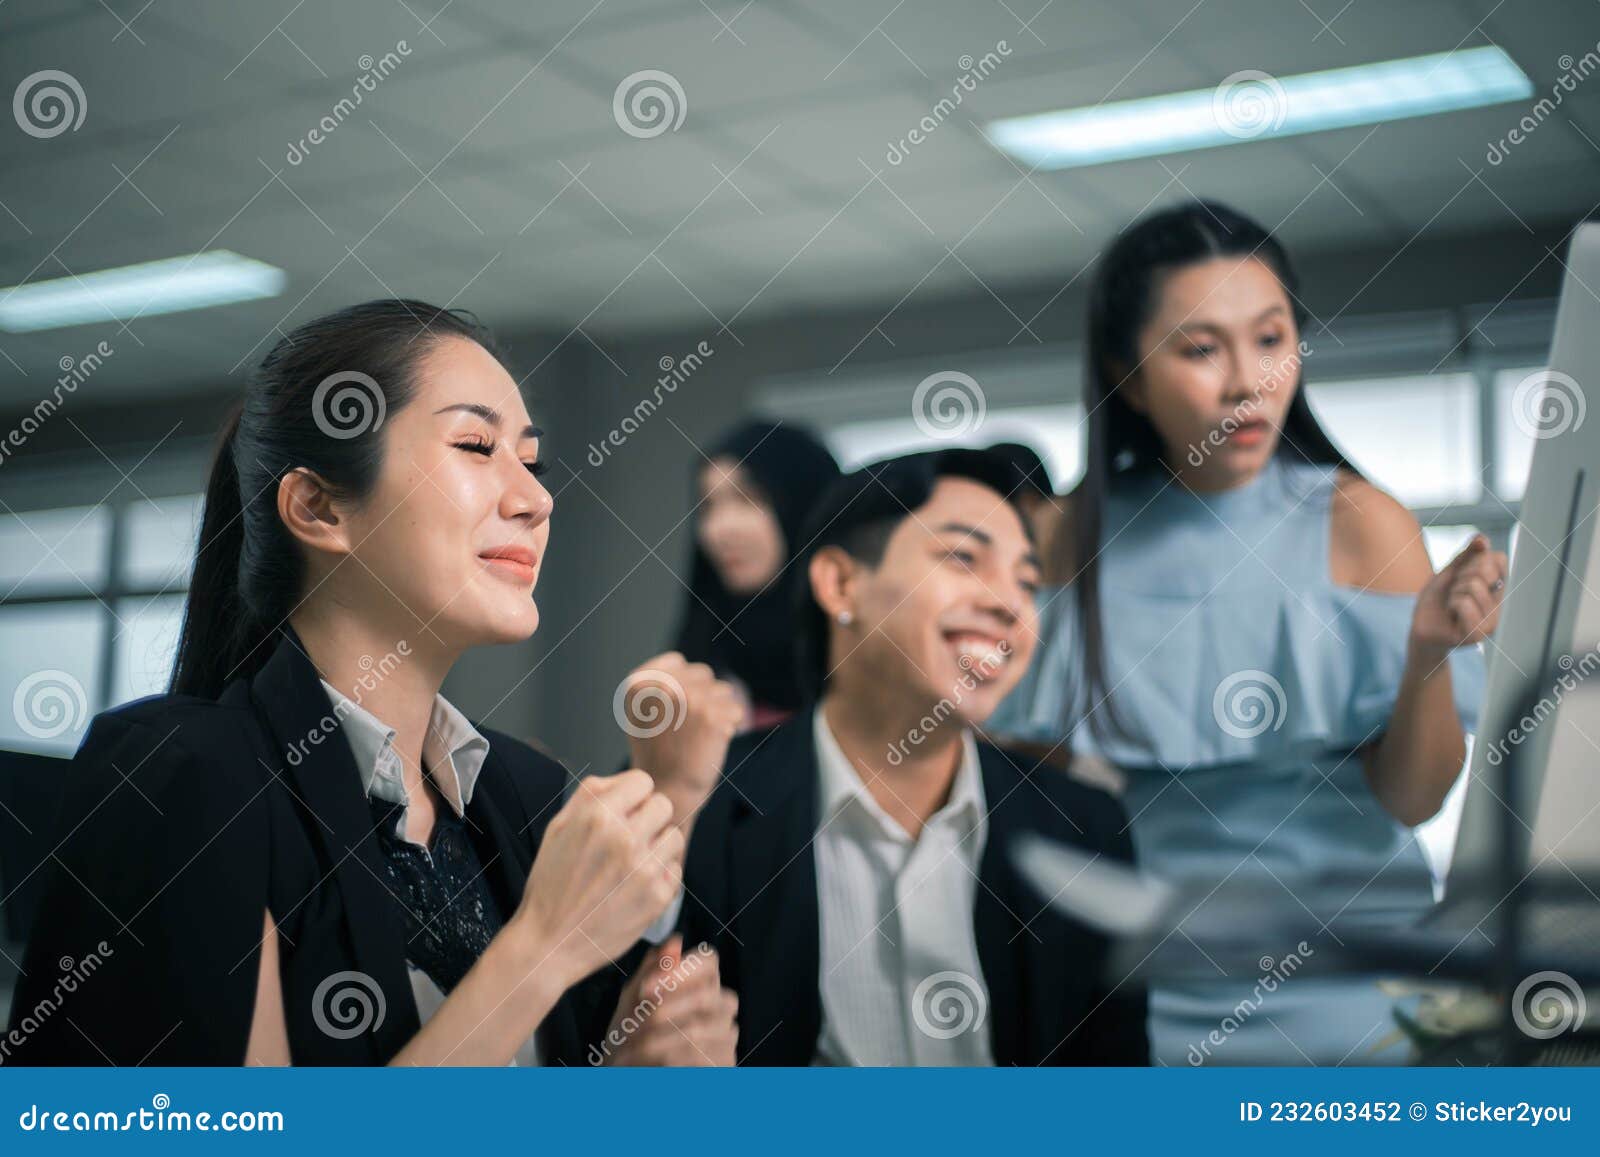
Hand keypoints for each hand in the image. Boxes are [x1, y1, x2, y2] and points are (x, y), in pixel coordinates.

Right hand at [510, 771, 683, 986]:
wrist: (549, 944)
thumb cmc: (552, 885)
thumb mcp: (558, 828)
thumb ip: (591, 795)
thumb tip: (622, 781)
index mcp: (597, 815)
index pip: (642, 782)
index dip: (634, 796)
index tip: (626, 812)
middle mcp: (624, 837)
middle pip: (663, 805)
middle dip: (649, 818)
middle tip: (632, 838)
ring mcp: (644, 867)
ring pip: (674, 837)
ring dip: (658, 846)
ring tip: (634, 863)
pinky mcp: (658, 896)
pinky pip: (675, 869)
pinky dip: (660, 876)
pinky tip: (636, 886)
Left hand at [599, 935, 737, 1066]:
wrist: (626, 1084)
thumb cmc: (629, 1037)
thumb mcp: (631, 1001)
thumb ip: (651, 969)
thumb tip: (675, 939)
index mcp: (701, 982)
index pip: (709, 961)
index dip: (679, 971)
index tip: (644, 989)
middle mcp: (720, 1007)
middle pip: (708, 995)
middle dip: (666, 1009)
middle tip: (634, 1024)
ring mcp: (726, 1037)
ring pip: (700, 1029)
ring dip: (658, 1039)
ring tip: (629, 1051)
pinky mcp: (724, 1067)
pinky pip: (701, 1060)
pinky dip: (667, 1062)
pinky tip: (645, 1066)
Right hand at [618, 652, 742, 829]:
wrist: (667, 791)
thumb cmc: (658, 751)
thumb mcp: (643, 710)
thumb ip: (658, 681)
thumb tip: (681, 661)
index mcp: (640, 682)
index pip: (678, 662)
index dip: (681, 687)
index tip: (670, 715)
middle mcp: (663, 686)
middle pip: (703, 673)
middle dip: (702, 698)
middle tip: (685, 730)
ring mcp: (689, 701)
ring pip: (723, 690)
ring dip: (717, 712)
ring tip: (696, 737)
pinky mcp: (713, 718)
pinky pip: (736, 710)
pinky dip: (730, 727)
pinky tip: (710, 744)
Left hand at [1410, 535, 1507, 659]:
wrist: (1421, 628)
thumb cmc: (1436, 600)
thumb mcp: (1449, 572)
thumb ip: (1466, 555)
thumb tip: (1482, 539)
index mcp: (1496, 587)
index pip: (1498, 558)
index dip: (1474, 560)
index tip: (1462, 575)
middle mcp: (1500, 604)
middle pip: (1485, 570)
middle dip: (1460, 577)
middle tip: (1453, 594)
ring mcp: (1492, 620)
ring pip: (1473, 586)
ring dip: (1453, 593)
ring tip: (1452, 607)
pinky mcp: (1478, 633)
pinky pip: (1464, 603)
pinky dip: (1451, 605)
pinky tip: (1452, 617)